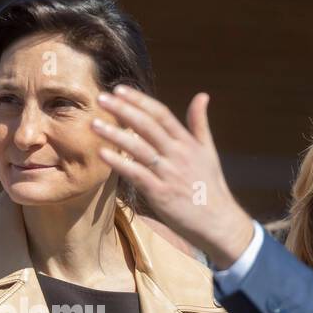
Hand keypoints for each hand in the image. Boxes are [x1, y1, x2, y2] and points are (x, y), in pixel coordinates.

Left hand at [92, 85, 255, 269]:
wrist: (219, 222)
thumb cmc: (211, 186)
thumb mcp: (208, 151)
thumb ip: (200, 123)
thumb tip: (202, 95)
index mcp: (188, 142)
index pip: (161, 114)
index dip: (140, 100)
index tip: (120, 90)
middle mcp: (178, 154)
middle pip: (147, 126)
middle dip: (124, 110)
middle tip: (101, 98)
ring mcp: (169, 174)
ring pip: (139, 148)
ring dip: (115, 134)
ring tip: (94, 123)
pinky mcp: (161, 194)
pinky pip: (137, 175)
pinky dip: (120, 163)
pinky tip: (102, 154)